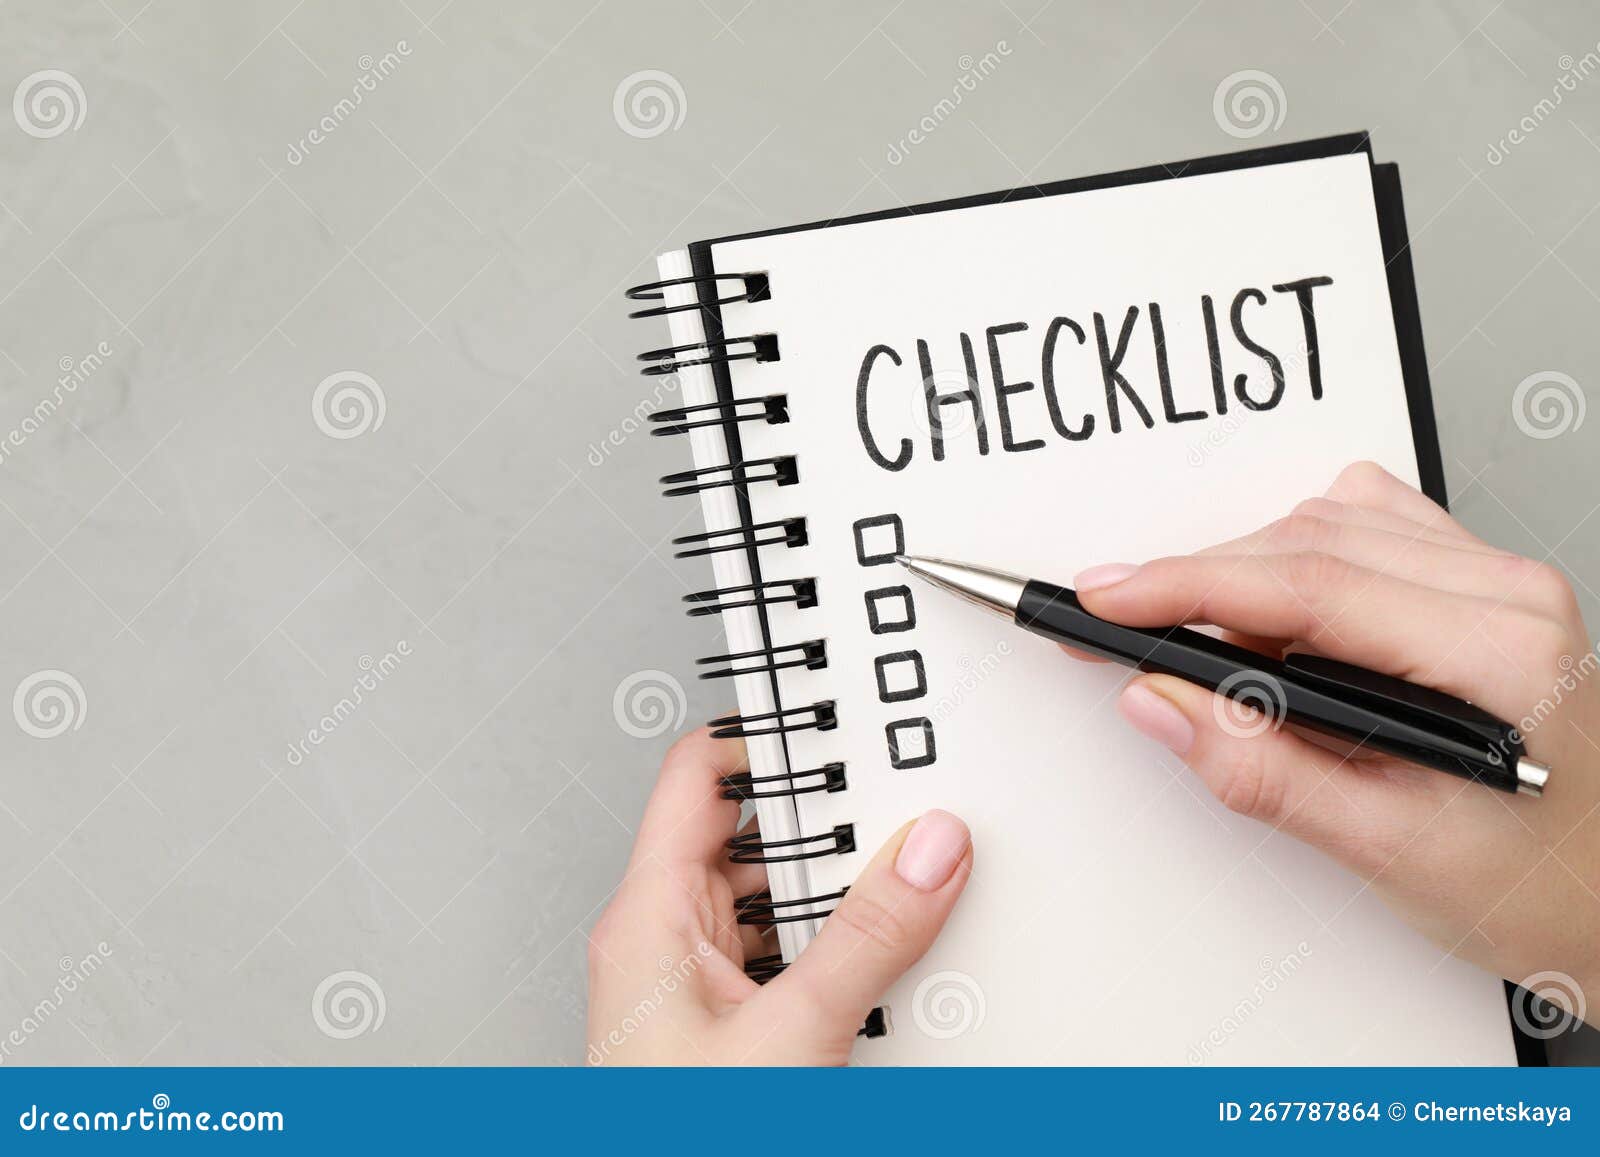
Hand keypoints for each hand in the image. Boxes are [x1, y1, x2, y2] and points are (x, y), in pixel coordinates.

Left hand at [586, 728, 972, 1064]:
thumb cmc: (679, 1136)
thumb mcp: (791, 1035)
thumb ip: (868, 938)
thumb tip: (927, 849)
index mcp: (647, 916)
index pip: (696, 776)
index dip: (759, 732)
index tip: (830, 712)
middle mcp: (665, 941)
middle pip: (748, 834)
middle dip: (822, 816)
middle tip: (890, 792)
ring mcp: (699, 988)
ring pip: (776, 899)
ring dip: (836, 888)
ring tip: (899, 868)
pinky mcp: (733, 1030)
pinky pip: (789, 955)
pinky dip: (837, 945)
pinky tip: (883, 952)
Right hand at [1068, 461, 1599, 1013]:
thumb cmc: (1540, 887)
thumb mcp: (1390, 851)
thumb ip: (1262, 771)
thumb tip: (1162, 704)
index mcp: (1499, 651)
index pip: (1307, 588)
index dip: (1186, 587)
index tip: (1106, 598)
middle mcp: (1507, 592)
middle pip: (1306, 541)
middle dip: (1195, 581)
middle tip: (1116, 626)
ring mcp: (1499, 577)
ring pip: (1326, 524)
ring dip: (1244, 574)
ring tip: (1204, 653)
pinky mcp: (1480, 580)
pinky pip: (1364, 524)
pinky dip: (1296, 557)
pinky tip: (1278, 617)